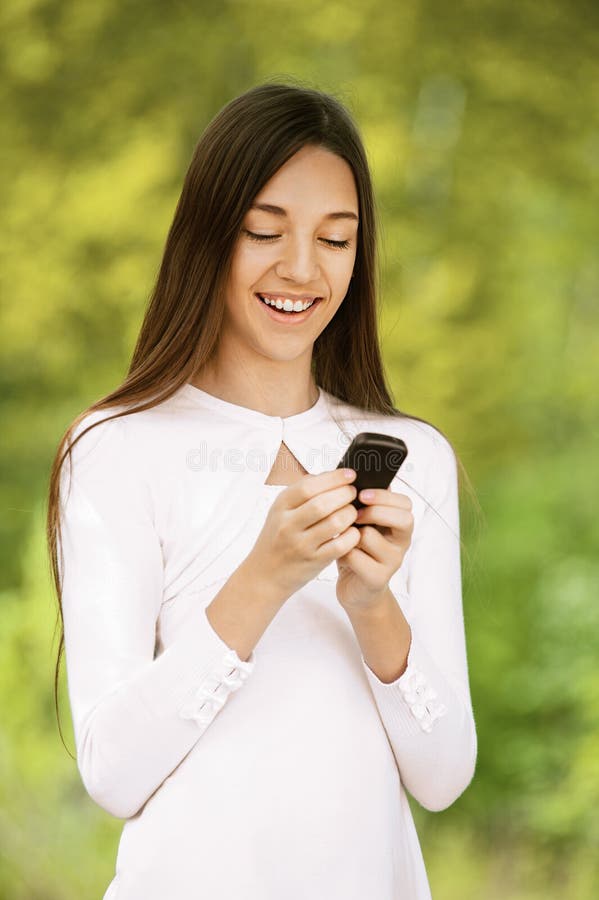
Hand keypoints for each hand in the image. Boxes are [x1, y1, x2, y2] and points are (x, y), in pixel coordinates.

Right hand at [246, 469, 360, 598]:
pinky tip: (352, 531)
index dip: (333, 478)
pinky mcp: (314, 562)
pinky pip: (340, 545)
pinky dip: (352, 535)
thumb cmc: (277, 538)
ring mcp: (301, 545)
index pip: (309, 486)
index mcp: (281, 507)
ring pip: (335, 523)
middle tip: (353, 492)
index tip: (349, 474)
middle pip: (323, 503)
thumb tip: (331, 475)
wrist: (264, 574)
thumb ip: (302, 491)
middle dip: (345, 494)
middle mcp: (288, 525)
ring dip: (350, 513)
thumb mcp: (280, 511)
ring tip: (352, 511)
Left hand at [335, 488, 413, 612]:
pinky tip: (341, 557)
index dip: (384, 496)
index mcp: (399, 525)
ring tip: (345, 539)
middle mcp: (402, 542)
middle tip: (355, 515)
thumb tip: (354, 476)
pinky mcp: (378, 578)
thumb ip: (364, 505)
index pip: (405, 503)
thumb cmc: (357, 550)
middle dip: (375, 511)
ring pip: (370, 536)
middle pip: (402, 519)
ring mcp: (393, 562)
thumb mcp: (362, 524)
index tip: (361, 494)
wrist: (355, 588)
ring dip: (351, 535)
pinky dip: (343, 554)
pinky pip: (356, 557)